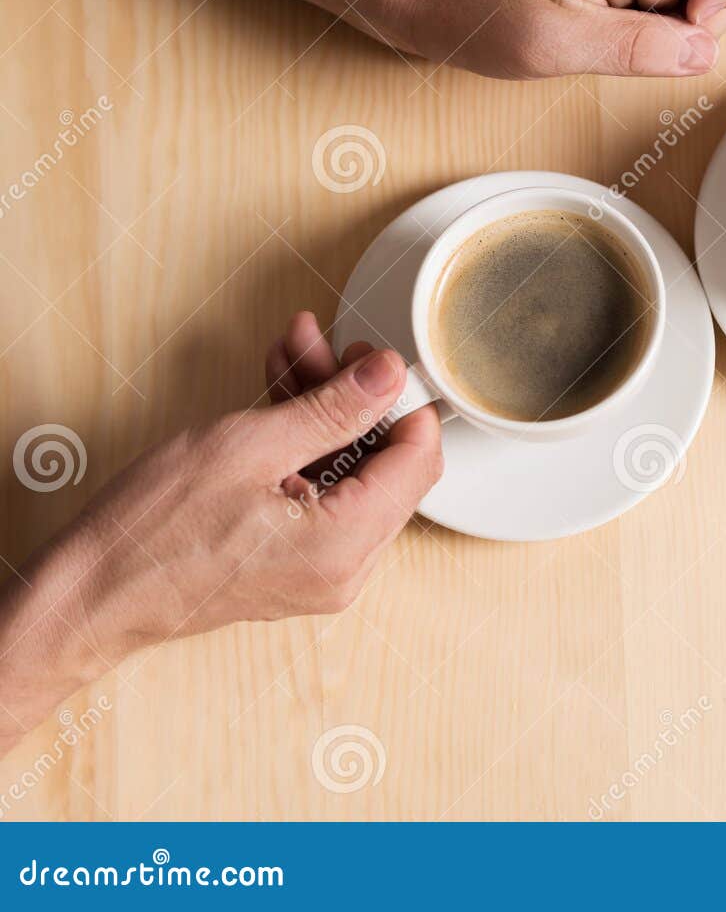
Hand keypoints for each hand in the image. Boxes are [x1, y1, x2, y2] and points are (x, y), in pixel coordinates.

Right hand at [1, 314, 440, 714]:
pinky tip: (280, 394)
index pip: (418, 460)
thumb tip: (390, 375)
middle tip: (326, 347)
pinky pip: (321, 494)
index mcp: (346, 544)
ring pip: (350, 473)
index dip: (402, 400)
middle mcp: (346, 567)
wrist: (89, 595)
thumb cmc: (151, 531)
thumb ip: (333, 409)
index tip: (374, 360)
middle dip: (356, 397)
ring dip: (325, 412)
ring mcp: (322, 570)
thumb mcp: (248, 446)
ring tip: (293, 352)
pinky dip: (304, 446)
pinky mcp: (295, 563)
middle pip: (385, 465)